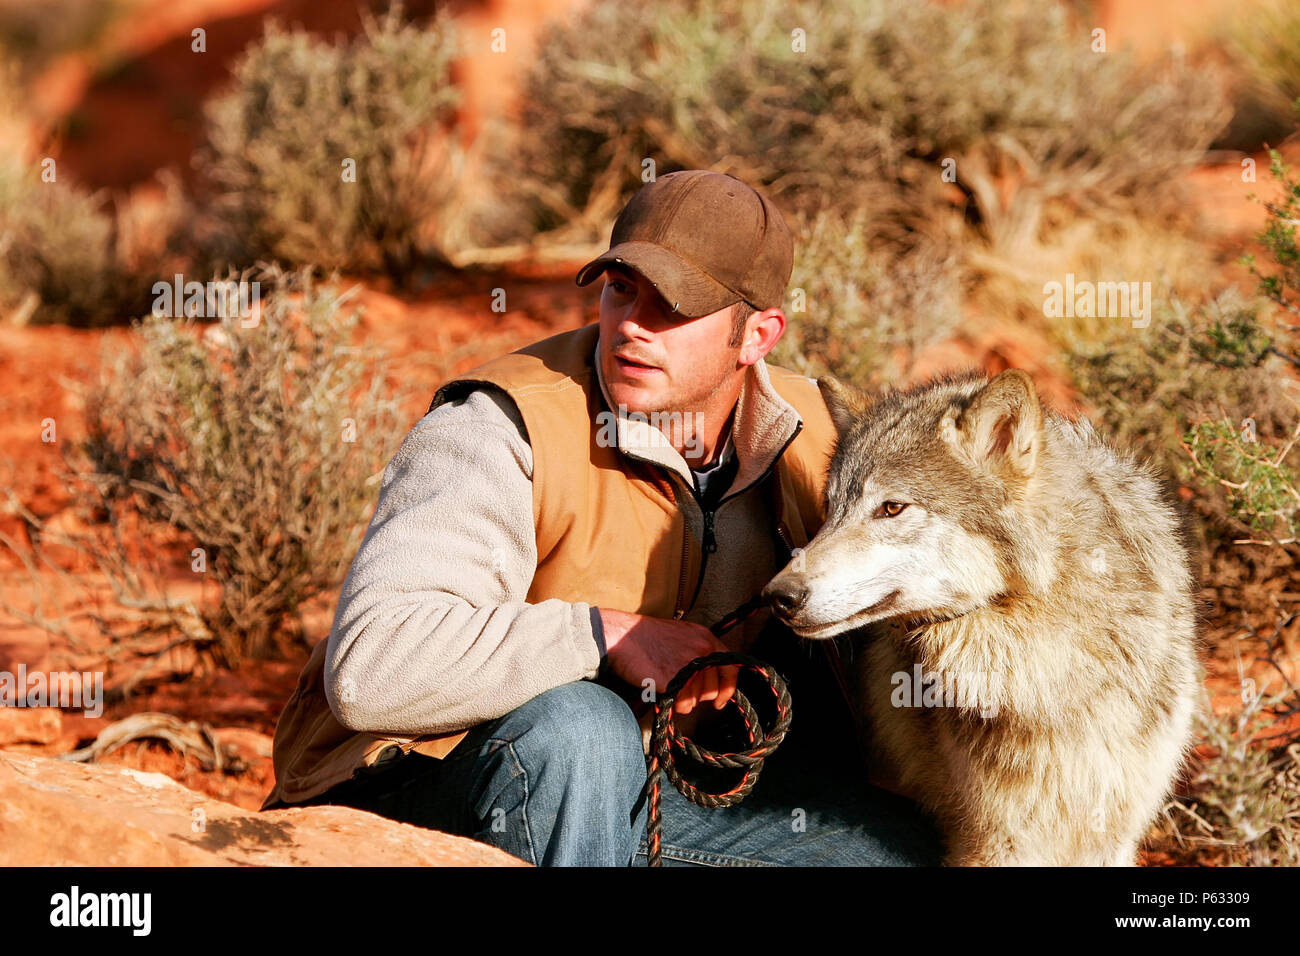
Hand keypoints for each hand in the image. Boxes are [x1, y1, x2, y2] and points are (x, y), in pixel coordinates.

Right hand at [599, 609, 739, 714]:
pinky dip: (673, 703)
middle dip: (698, 696)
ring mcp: (689, 664)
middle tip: (681, 691)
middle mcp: (702, 650)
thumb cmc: (646, 637)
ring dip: (683, 701)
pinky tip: (661, 690)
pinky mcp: (674, 679)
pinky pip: (682, 703)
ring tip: (667, 687)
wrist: (621, 635)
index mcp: (706, 638)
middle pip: (712, 689)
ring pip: (697, 700)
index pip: (731, 668)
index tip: (719, 701)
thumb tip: (709, 678)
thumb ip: (699, 652)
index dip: (727, 688)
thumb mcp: (682, 635)